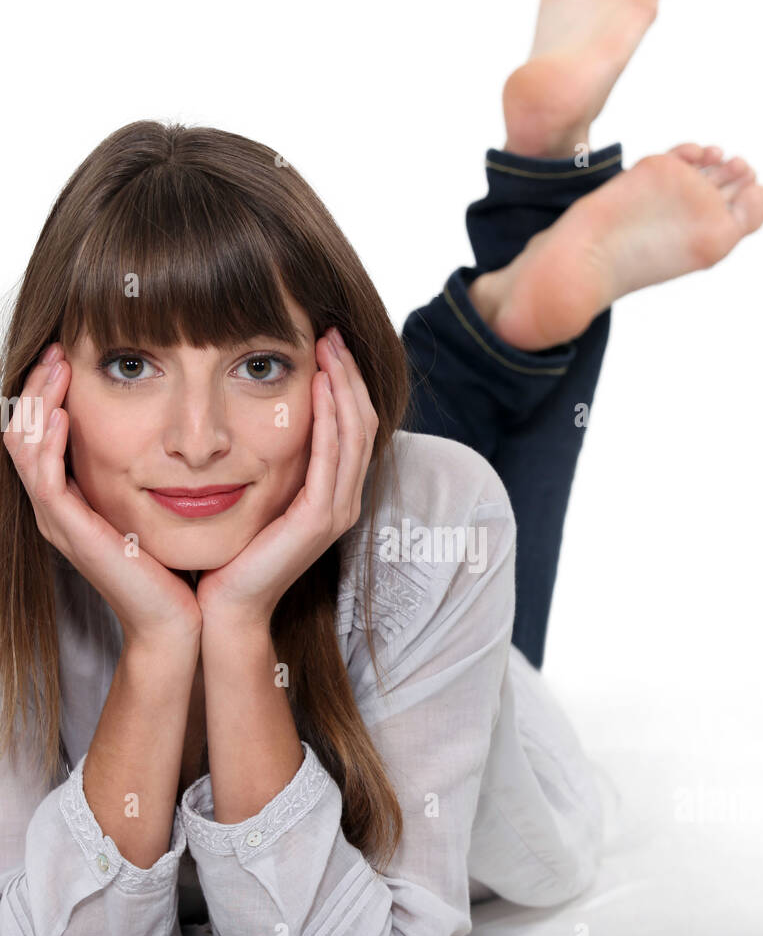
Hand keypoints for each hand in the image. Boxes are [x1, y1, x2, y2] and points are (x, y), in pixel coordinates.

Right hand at [3, 344, 202, 651]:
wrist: (175, 621)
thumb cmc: (172, 568)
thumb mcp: (153, 508)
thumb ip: (145, 474)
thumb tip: (163, 435)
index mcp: (71, 500)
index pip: (41, 434)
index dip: (48, 392)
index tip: (70, 355)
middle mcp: (55, 508)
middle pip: (23, 432)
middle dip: (37, 386)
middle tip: (58, 348)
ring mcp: (57, 521)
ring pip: (25, 448)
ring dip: (39, 401)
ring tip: (57, 366)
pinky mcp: (70, 533)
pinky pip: (44, 479)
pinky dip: (50, 443)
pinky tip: (65, 413)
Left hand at [195, 327, 378, 625]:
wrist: (225, 605)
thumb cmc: (233, 552)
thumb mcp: (256, 494)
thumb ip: (270, 461)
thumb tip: (259, 415)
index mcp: (333, 494)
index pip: (353, 425)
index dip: (344, 381)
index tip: (324, 341)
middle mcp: (343, 500)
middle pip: (363, 421)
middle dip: (348, 372)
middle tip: (330, 330)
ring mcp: (337, 510)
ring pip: (355, 433)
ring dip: (343, 385)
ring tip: (327, 346)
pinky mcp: (320, 520)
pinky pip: (333, 458)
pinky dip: (331, 418)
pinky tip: (320, 386)